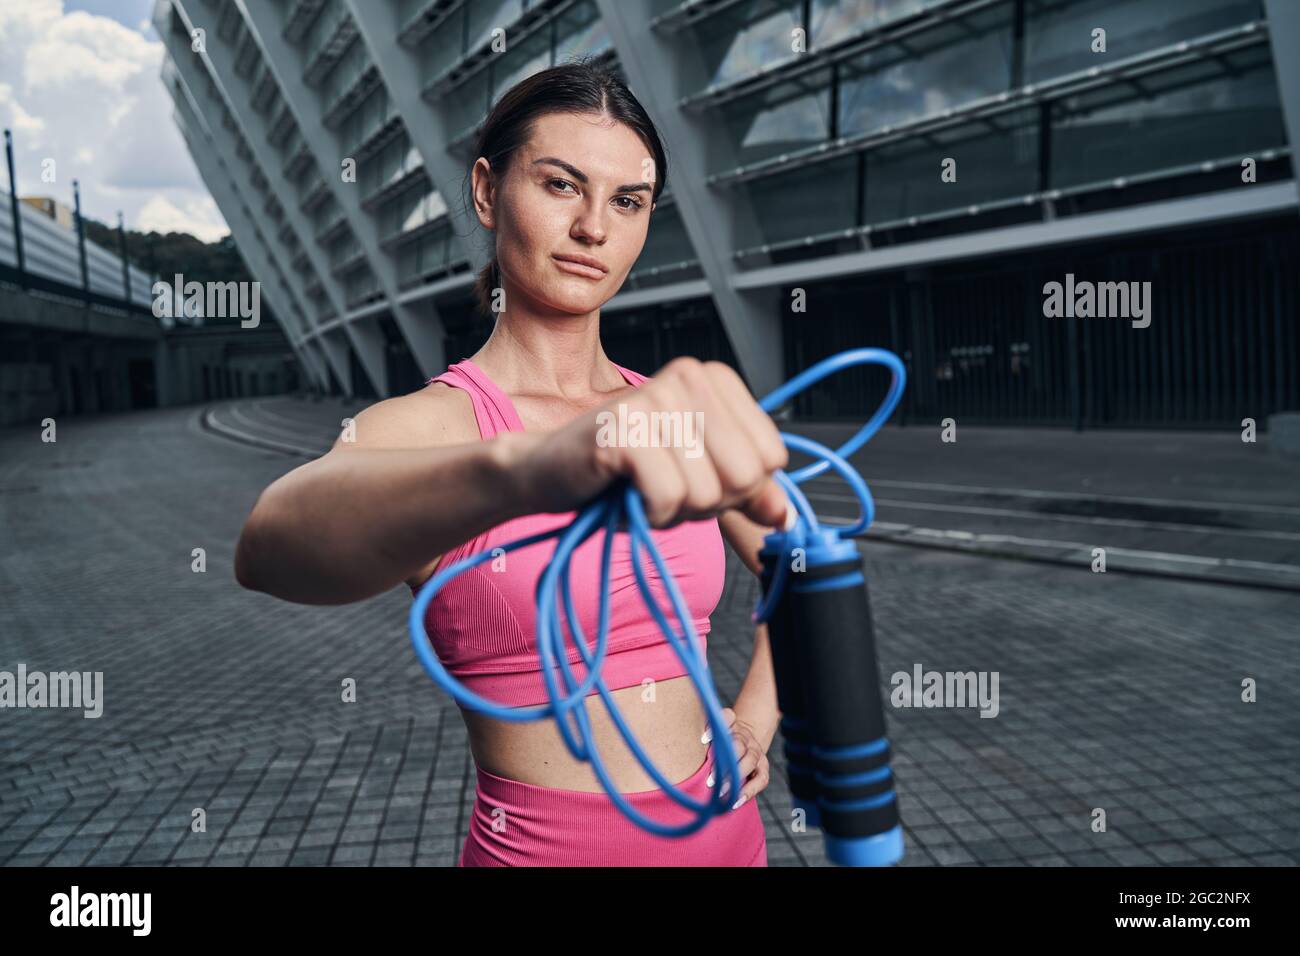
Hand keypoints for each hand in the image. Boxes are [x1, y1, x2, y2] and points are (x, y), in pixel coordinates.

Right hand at [506, 357, 789, 529]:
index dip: (736, 487)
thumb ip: (745, 492)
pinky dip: (648, 513)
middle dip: (706, 501)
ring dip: (672, 509)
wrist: (547, 471)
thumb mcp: (696, 479)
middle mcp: (688, 376)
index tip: (693, 475)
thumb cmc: (621, 472)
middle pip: (744, 476)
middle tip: (663, 485)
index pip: (770, 457)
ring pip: (706, 491)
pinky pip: (669, 497)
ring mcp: (655, 396)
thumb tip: (784, 516)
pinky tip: (625, 492)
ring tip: (640, 487)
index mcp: (714, 379)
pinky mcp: (623, 426)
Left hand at [708, 706, 769, 809]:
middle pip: (738, 745)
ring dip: (735, 778)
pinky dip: (748, 791)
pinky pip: (761, 779)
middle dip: (724, 763)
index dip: (716, 727)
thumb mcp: (716, 733)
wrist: (747, 740)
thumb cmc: (722, 741)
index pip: (727, 717)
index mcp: (732, 724)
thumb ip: (706, 736)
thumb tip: (688, 747)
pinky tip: (735, 801)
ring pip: (749, 761)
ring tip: (720, 792)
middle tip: (709, 779)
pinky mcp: (763, 766)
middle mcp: (745, 736)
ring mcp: (756, 751)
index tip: (703, 739)